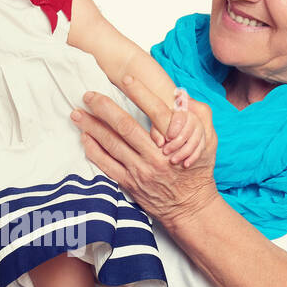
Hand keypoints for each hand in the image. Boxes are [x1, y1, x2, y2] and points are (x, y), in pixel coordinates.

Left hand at [72, 74, 218, 230]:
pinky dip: (93, 151)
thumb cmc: (198, 172)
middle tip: (88, 95)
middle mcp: (155, 156)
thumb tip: (183, 96)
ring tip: (77, 114)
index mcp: (175, 143)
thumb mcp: (209, 143)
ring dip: (92, 127)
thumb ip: (201, 117)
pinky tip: (84, 138)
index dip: (139, 93)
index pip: (156, 111)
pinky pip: (107, 165)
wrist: (190, 208)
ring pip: (112, 144)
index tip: (125, 79)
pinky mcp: (129, 184)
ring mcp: (140, 171)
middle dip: (104, 108)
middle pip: (125, 126)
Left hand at [155, 95, 207, 168]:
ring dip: (184, 152)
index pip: (180, 118)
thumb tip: (160, 143)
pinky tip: (185, 164)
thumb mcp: (156, 128)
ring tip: (173, 161)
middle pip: (188, 131)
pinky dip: (193, 158)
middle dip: (177, 143)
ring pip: (195, 141)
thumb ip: (156, 133)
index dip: (175, 128)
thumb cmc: (162, 128)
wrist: (174, 132)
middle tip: (165, 151)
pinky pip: (200, 149)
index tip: (167, 137)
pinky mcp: (202, 140)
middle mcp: (193, 119)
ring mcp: (200, 130)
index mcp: (181, 111)